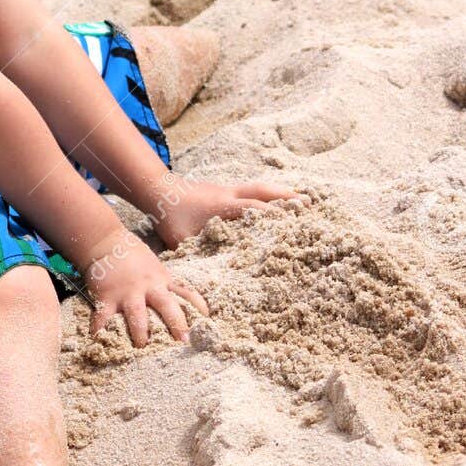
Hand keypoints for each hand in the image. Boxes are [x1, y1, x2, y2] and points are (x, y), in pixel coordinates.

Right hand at [82, 227, 209, 347]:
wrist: (107, 243)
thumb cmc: (135, 259)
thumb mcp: (157, 269)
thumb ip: (168, 287)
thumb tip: (188, 307)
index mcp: (163, 281)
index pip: (186, 294)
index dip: (199, 308)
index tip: (207, 325)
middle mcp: (148, 287)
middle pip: (166, 306)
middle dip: (176, 325)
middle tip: (184, 343)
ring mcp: (127, 293)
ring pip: (137, 315)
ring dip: (140, 333)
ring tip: (142, 348)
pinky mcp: (106, 297)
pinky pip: (103, 317)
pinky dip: (100, 331)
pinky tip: (100, 342)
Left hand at [152, 176, 306, 248]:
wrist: (157, 189)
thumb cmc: (170, 217)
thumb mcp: (182, 241)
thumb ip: (198, 257)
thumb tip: (211, 278)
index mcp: (223, 208)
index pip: (255, 209)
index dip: (275, 215)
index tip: (295, 222)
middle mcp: (230, 195)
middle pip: (264, 192)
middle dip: (286, 198)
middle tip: (308, 204)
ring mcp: (228, 189)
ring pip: (259, 187)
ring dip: (279, 193)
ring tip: (299, 200)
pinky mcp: (224, 189)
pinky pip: (251, 189)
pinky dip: (266, 193)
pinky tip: (274, 200)